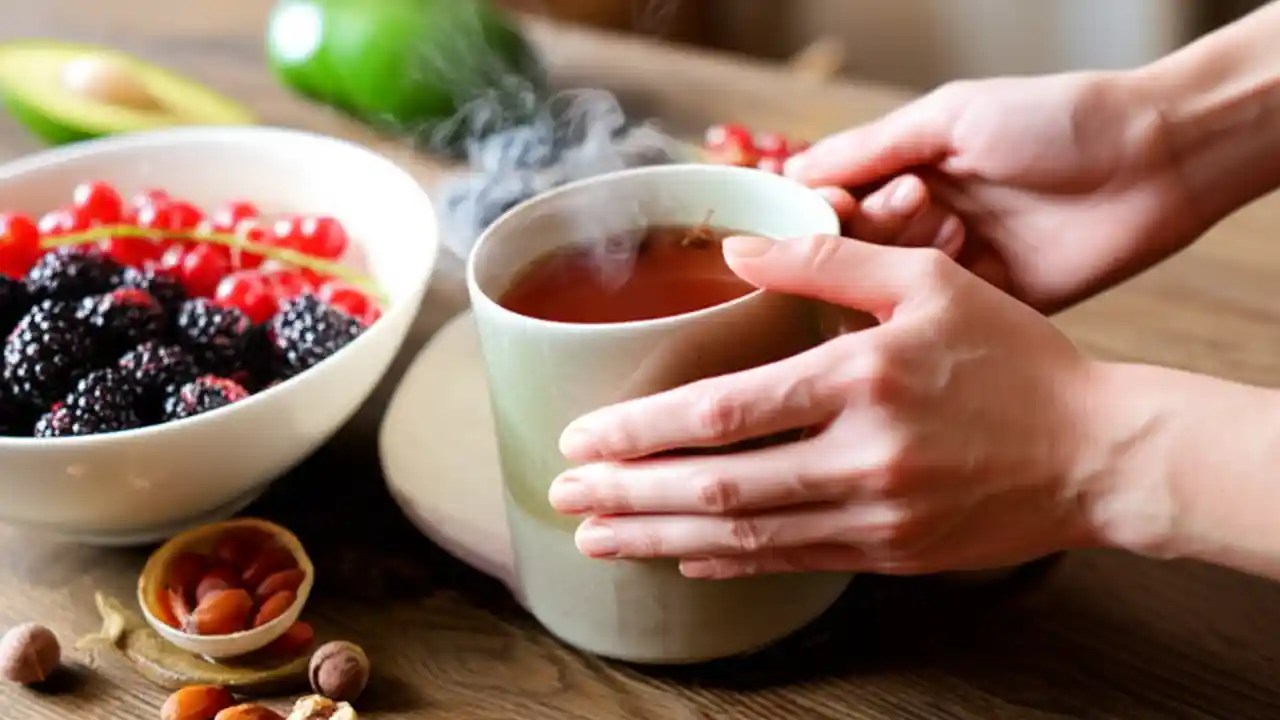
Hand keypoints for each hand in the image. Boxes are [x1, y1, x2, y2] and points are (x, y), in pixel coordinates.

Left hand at [547, 236, 1106, 577]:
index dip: (640, 427)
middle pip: (714, 482)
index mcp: (861, 378)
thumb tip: (738, 250)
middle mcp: (859, 455)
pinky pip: (788, 560)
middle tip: (565, 491)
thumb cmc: (1016, 361)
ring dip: (657, 535)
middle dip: (627, 490)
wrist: (1097, 453)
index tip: (583, 433)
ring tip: (595, 536)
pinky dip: (726, 558)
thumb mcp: (930, 282)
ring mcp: (872, 514)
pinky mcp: (887, 553)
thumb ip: (827, 263)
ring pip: (741, 532)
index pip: (723, 411)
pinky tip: (679, 555)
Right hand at [790, 71, 1202, 312]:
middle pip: (854, 250)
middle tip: (919, 202)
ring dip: (910, 255)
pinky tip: (954, 273)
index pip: (833, 204)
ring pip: (888, 286)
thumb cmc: (1055, 121)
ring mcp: (955, 267)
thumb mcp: (951, 117)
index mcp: (908, 169)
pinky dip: (931, 304)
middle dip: (876, 229)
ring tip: (955, 225)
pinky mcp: (990, 306)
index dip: (823, 213)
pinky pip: (935, 320)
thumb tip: (791, 177)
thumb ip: (870, 149)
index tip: (834, 207)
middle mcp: (923, 221)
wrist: (1153, 160)